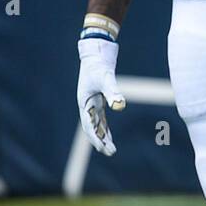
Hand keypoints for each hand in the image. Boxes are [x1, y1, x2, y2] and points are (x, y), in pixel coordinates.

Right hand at [77, 37, 125, 155]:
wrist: (95, 52)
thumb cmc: (98, 65)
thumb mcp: (106, 78)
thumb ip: (113, 92)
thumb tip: (121, 105)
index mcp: (84, 103)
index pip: (89, 126)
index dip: (96, 138)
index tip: (104, 149)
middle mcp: (86, 105)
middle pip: (92, 128)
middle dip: (100, 141)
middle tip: (110, 153)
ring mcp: (90, 103)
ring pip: (96, 125)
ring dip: (102, 136)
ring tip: (110, 149)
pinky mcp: (96, 100)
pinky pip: (100, 118)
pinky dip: (104, 127)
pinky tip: (108, 135)